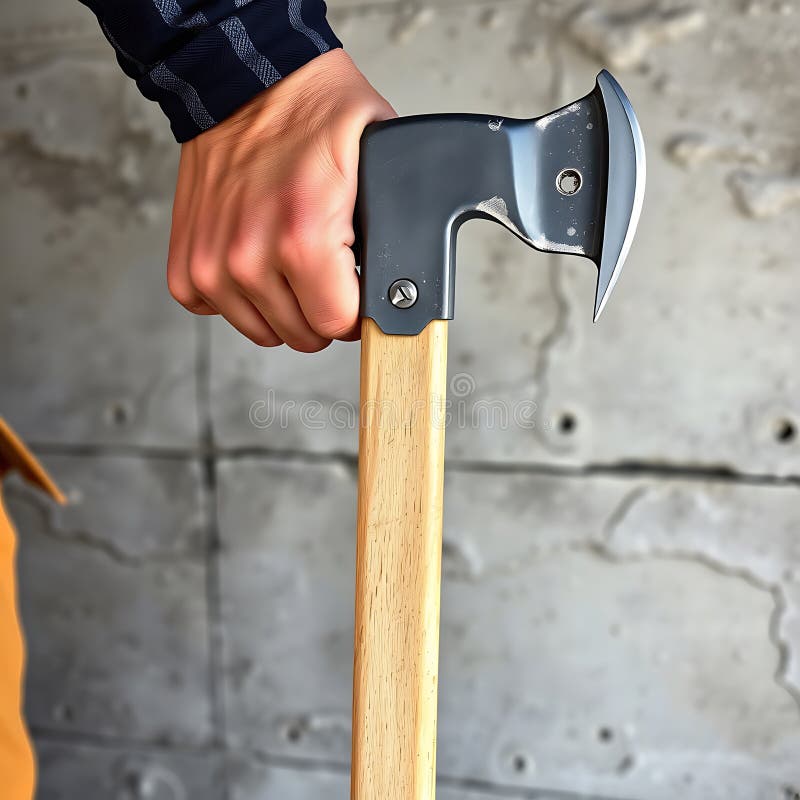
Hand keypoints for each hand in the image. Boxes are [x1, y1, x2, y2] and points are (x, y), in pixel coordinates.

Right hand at [167, 50, 394, 350]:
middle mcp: (249, 256)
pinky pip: (221, 312)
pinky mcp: (187, 264)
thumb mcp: (382, 162)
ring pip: (265, 331)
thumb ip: (394, 231)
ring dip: (282, 306)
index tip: (354, 286)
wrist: (245, 79)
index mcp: (303, 236)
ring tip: (290, 260)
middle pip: (303, 334)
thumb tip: (404, 284)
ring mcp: (212, 264)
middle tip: (325, 267)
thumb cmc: (315, 115)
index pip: (337, 324)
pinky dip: (241, 296)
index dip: (356, 311)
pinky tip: (256, 259)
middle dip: (321, 308)